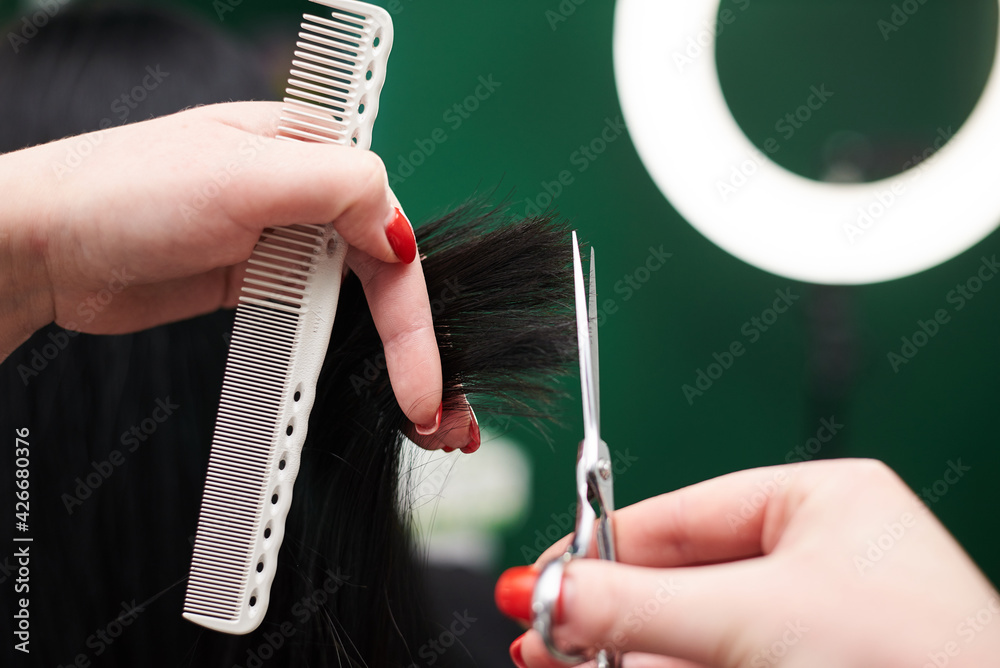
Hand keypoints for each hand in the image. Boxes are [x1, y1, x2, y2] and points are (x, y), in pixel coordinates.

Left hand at [0, 101, 476, 449]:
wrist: (45, 244)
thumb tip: (399, 230)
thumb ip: (340, 186)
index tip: (421, 384)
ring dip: (393, 365)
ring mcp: (286, 247)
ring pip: (361, 310)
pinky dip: (350, 360)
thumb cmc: (122, 189)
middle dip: (418, 354)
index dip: (413, 319)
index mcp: (317, 156)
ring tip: (419, 420)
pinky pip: (320, 326)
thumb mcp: (243, 172)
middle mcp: (310, 200)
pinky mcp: (262, 286)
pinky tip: (369, 389)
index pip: (391, 241)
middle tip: (436, 416)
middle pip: (387, 283)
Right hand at [496, 459, 999, 666]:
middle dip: (605, 608)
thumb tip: (552, 590)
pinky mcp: (808, 667)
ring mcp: (816, 622)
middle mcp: (818, 557)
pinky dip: (659, 667)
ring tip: (556, 658)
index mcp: (822, 501)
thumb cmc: (917, 662)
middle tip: (542, 632)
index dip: (604, 546)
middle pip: (680, 577)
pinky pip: (715, 661)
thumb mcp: (755, 619)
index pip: (683, 513)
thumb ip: (641, 604)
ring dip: (622, 647)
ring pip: (692, 629)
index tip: (544, 578)